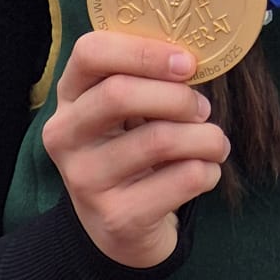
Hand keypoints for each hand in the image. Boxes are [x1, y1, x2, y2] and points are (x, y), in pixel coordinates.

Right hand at [40, 32, 229, 268]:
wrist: (123, 228)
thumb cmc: (134, 147)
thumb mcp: (131, 108)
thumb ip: (149, 77)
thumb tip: (191, 59)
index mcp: (69, 97)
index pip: (90, 52)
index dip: (144, 51)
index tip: (187, 64)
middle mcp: (65, 137)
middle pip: (120, 93)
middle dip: (178, 97)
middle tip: (202, 109)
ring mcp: (85, 181)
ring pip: (160, 139)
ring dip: (206, 137)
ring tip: (214, 142)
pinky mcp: (117, 218)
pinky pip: (184, 177)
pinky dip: (210, 170)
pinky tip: (205, 172)